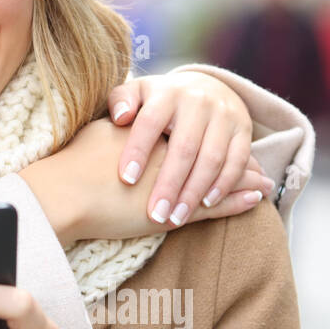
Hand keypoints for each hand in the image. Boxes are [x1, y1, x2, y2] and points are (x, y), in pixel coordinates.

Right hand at [20, 118, 270, 245]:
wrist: (65, 193)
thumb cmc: (76, 163)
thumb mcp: (103, 131)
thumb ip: (120, 119)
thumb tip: (127, 115)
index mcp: (155, 134)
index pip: (194, 133)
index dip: (215, 136)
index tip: (233, 140)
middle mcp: (169, 155)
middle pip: (211, 152)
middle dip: (237, 159)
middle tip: (260, 165)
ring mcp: (174, 184)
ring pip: (218, 178)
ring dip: (243, 180)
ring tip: (264, 181)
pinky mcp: (173, 213)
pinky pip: (214, 206)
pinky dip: (236, 202)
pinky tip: (255, 200)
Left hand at [107, 71, 266, 224]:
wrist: (206, 87)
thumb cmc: (158, 100)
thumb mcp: (136, 93)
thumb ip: (121, 101)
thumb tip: (120, 118)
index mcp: (166, 94)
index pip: (150, 122)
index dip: (138, 150)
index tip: (126, 180)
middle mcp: (198, 102)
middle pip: (183, 147)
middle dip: (169, 184)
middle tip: (155, 214)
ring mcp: (224, 115)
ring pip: (211, 157)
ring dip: (194, 191)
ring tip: (176, 218)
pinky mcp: (244, 129)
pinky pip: (237, 160)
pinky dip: (224, 184)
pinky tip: (206, 204)